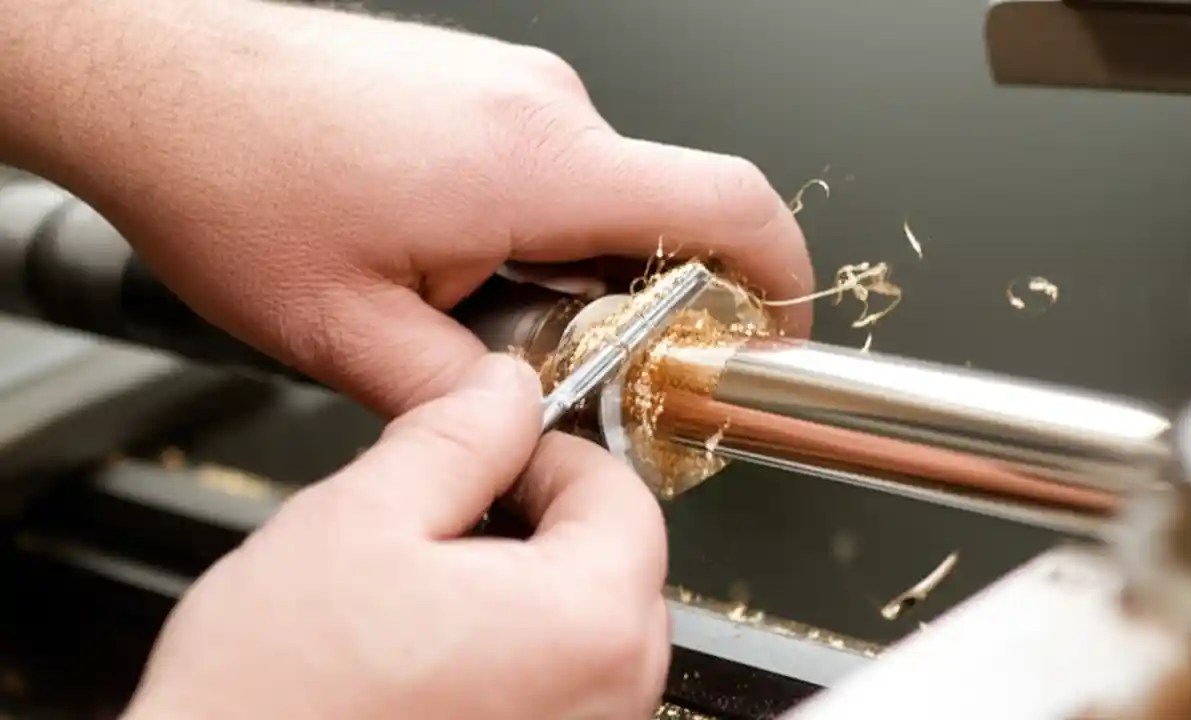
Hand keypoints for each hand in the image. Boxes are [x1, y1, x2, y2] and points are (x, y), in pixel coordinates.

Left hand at [11, 0, 812, 415]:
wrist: (156, 71)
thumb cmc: (232, 172)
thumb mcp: (348, 331)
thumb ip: (461, 401)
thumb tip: (527, 432)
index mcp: (537, 166)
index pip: (727, 204)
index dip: (782, 277)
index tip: (777, 334)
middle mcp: (544, 108)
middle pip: (661, 216)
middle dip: (636, 306)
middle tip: (554, 363)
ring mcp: (513, 86)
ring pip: (598, 197)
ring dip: (566, 270)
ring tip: (457, 302)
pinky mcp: (482, 85)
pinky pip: (548, 165)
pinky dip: (528, 226)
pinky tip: (438, 255)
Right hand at [124, 354, 669, 719]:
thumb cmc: (274, 703)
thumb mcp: (361, 520)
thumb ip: (456, 436)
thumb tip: (505, 390)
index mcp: (589, 624)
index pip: (621, 495)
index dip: (546, 455)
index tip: (488, 454)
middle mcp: (607, 701)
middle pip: (613, 567)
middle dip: (535, 525)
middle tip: (440, 521)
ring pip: (580, 635)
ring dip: (518, 596)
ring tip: (417, 600)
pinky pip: (554, 696)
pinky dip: (507, 662)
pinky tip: (423, 662)